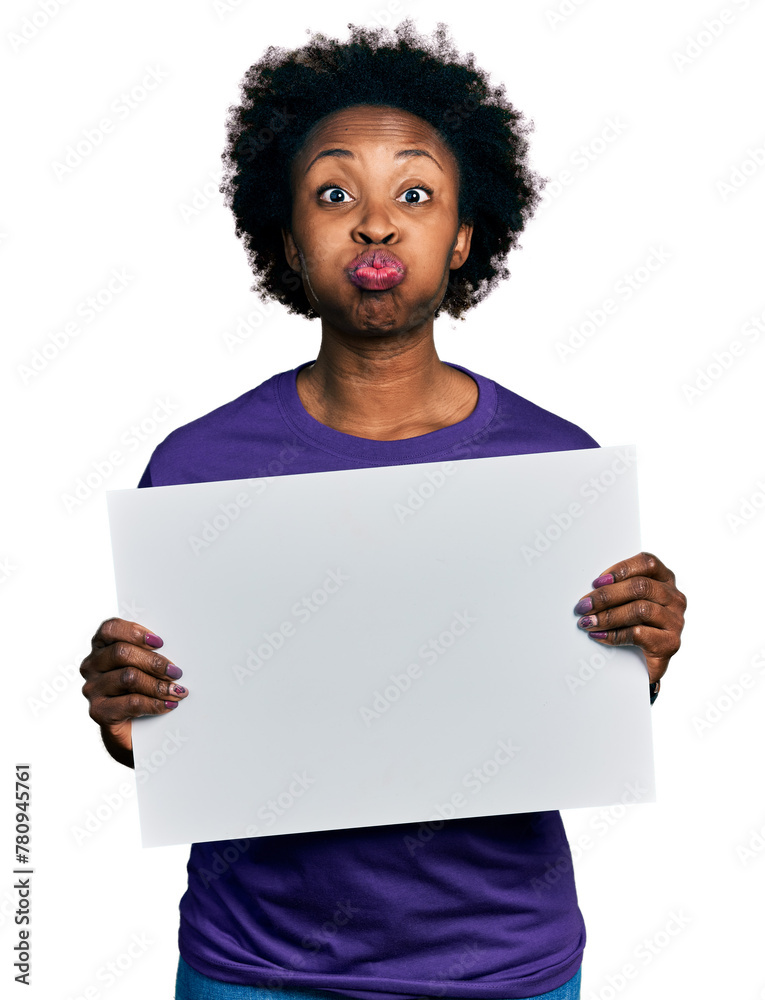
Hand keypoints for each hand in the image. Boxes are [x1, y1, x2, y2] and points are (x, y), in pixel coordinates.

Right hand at [80, 618, 188, 762]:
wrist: (131, 731)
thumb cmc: (140, 690)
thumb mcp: (142, 667)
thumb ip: (149, 653)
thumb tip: (175, 648)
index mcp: (101, 647)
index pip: (110, 629)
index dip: (135, 632)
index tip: (159, 642)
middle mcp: (91, 665)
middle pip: (121, 653)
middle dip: (154, 662)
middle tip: (176, 671)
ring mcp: (92, 689)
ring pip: (129, 677)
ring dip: (158, 684)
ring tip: (177, 691)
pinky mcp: (99, 711)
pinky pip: (131, 703)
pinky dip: (155, 703)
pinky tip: (169, 704)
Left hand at [573, 551, 685, 685]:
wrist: (642, 664)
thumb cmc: (634, 625)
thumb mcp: (628, 602)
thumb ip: (617, 589)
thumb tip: (590, 591)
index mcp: (665, 580)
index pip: (647, 563)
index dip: (621, 569)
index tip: (597, 582)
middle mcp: (674, 598)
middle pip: (640, 587)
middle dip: (606, 596)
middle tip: (583, 605)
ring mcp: (675, 621)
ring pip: (639, 610)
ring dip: (608, 616)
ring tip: (588, 622)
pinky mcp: (670, 644)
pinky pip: (639, 634)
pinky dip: (614, 635)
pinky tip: (599, 636)